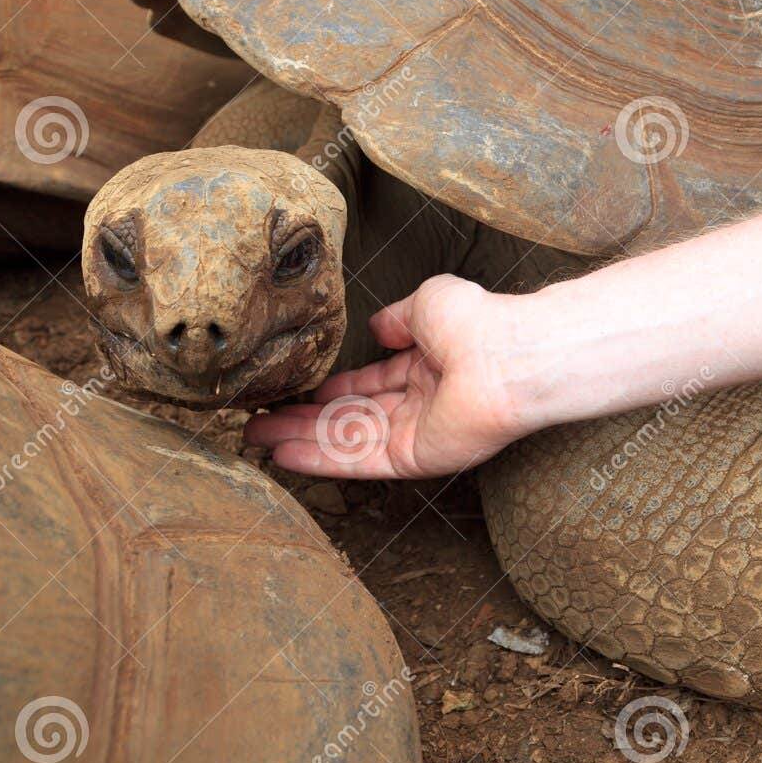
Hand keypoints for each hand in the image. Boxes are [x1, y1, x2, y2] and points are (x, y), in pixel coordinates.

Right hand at [243, 275, 531, 478]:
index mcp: (428, 366)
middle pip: (352, 416)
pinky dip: (321, 458)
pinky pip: (360, 460)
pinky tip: (285, 454)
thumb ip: (398, 318)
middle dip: (305, 420)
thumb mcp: (427, 302)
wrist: (504, 356)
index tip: (299, 391)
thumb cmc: (477, 322)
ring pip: (348, 441)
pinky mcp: (414, 458)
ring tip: (257, 438)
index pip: (372, 381)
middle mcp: (421, 403)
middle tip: (262, 421)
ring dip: (302, 440)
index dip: (335, 388)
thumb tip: (378, 327)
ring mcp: (417, 433)